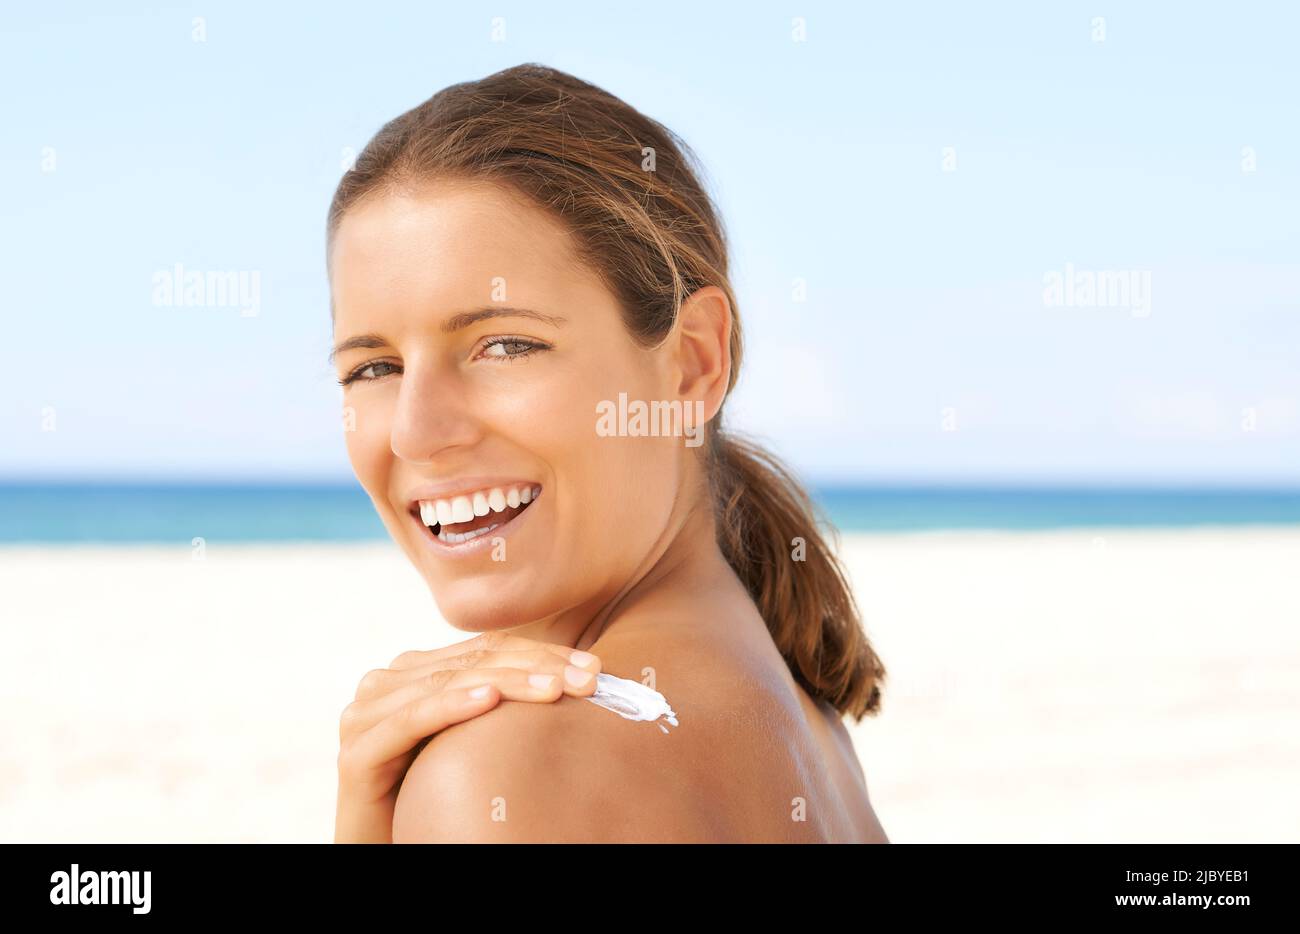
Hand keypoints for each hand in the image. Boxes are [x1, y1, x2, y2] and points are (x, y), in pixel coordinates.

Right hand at [334, 631, 601, 842]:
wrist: (385, 847)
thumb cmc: (437, 796)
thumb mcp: (475, 740)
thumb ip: (500, 699)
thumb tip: (579, 678)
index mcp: (414, 672)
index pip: (488, 649)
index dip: (543, 653)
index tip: (595, 669)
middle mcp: (385, 683)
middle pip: (472, 662)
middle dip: (536, 667)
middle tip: (588, 680)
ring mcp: (364, 714)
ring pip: (447, 684)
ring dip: (507, 683)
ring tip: (554, 690)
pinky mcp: (356, 753)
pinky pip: (411, 720)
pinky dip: (451, 706)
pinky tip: (487, 700)